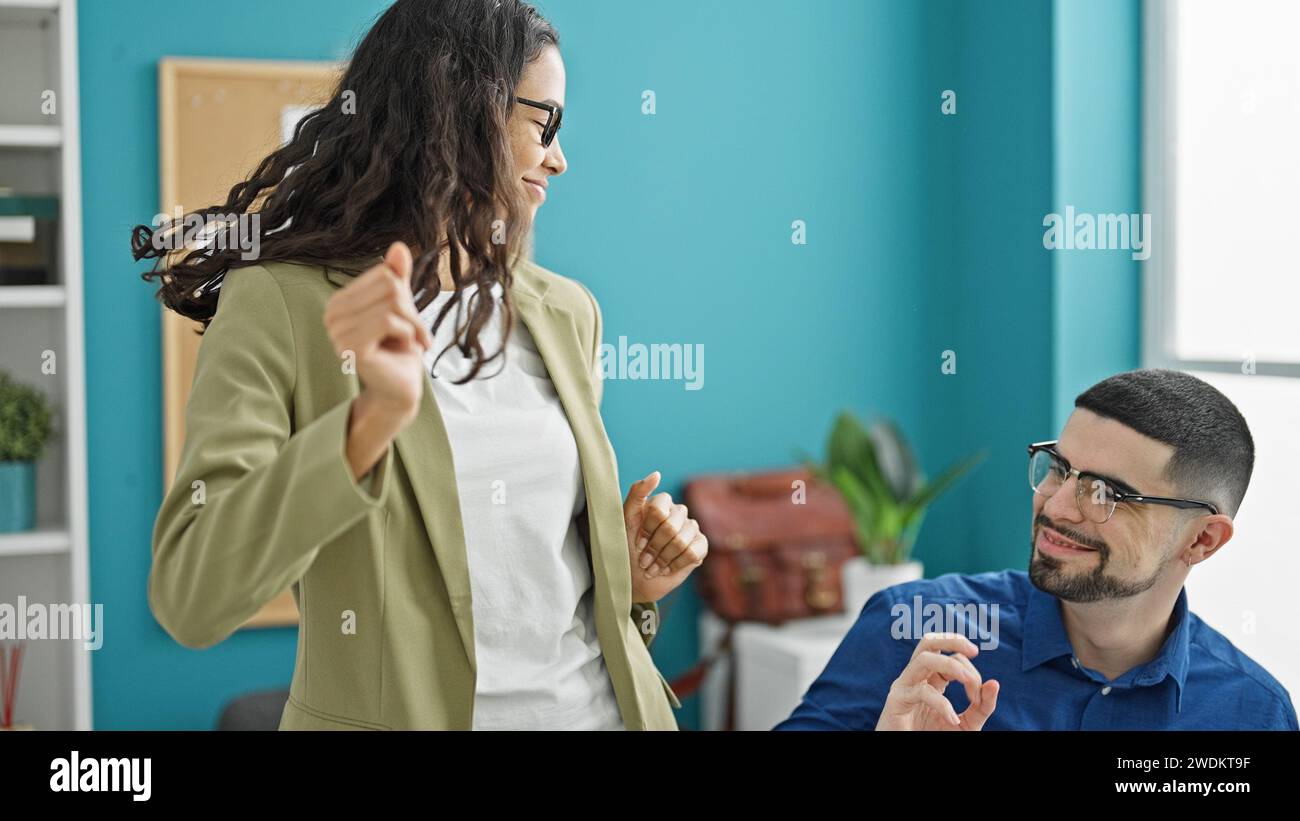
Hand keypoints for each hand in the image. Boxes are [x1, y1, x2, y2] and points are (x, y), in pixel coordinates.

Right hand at [324, 241, 433, 423]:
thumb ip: (396, 276)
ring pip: (392, 305)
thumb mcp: (401, 306)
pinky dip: (407, 334)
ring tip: (406, 342)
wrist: (401, 385)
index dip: (405, 295)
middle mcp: (332, 314)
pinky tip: (401, 349)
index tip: (406, 321)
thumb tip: (399, 246)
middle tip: (410, 333)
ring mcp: (338, 332)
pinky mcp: (352, 348)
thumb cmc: (399, 345)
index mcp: (339, 301)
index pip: (384, 274)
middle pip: (390, 286)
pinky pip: (389, 322)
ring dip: (412, 325)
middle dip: (410, 311)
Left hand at [624, 471, 708, 602]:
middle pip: (670, 527)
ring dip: (663, 559)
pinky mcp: (701, 544)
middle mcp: (678, 511)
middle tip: (644, 560)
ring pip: (681, 541)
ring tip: (654, 566)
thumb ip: (636, 494)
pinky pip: (692, 553)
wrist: (637, 579)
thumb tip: (656, 474)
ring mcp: (691, 527)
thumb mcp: (625, 521)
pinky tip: (667, 568)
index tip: (637, 544)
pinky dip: (675, 564)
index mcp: (661, 502)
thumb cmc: (628, 549)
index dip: (647, 531)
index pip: (659, 511)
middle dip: (654, 548)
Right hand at [875, 632, 999, 729]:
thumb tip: (995, 683)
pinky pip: (921, 691)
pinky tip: (953, 718)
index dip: (971, 672)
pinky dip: (942, 703)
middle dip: (952, 640)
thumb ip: (981, 706)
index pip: (952, 658)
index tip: (979, 697)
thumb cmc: (934, 737)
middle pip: (928, 642)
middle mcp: (916, 677)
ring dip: (950, 664)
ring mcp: (904, 686)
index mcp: (931, 678)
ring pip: (923, 658)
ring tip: (968, 681)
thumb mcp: (968, 723)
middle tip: (974, 651)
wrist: (908, 752)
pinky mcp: (896, 701)